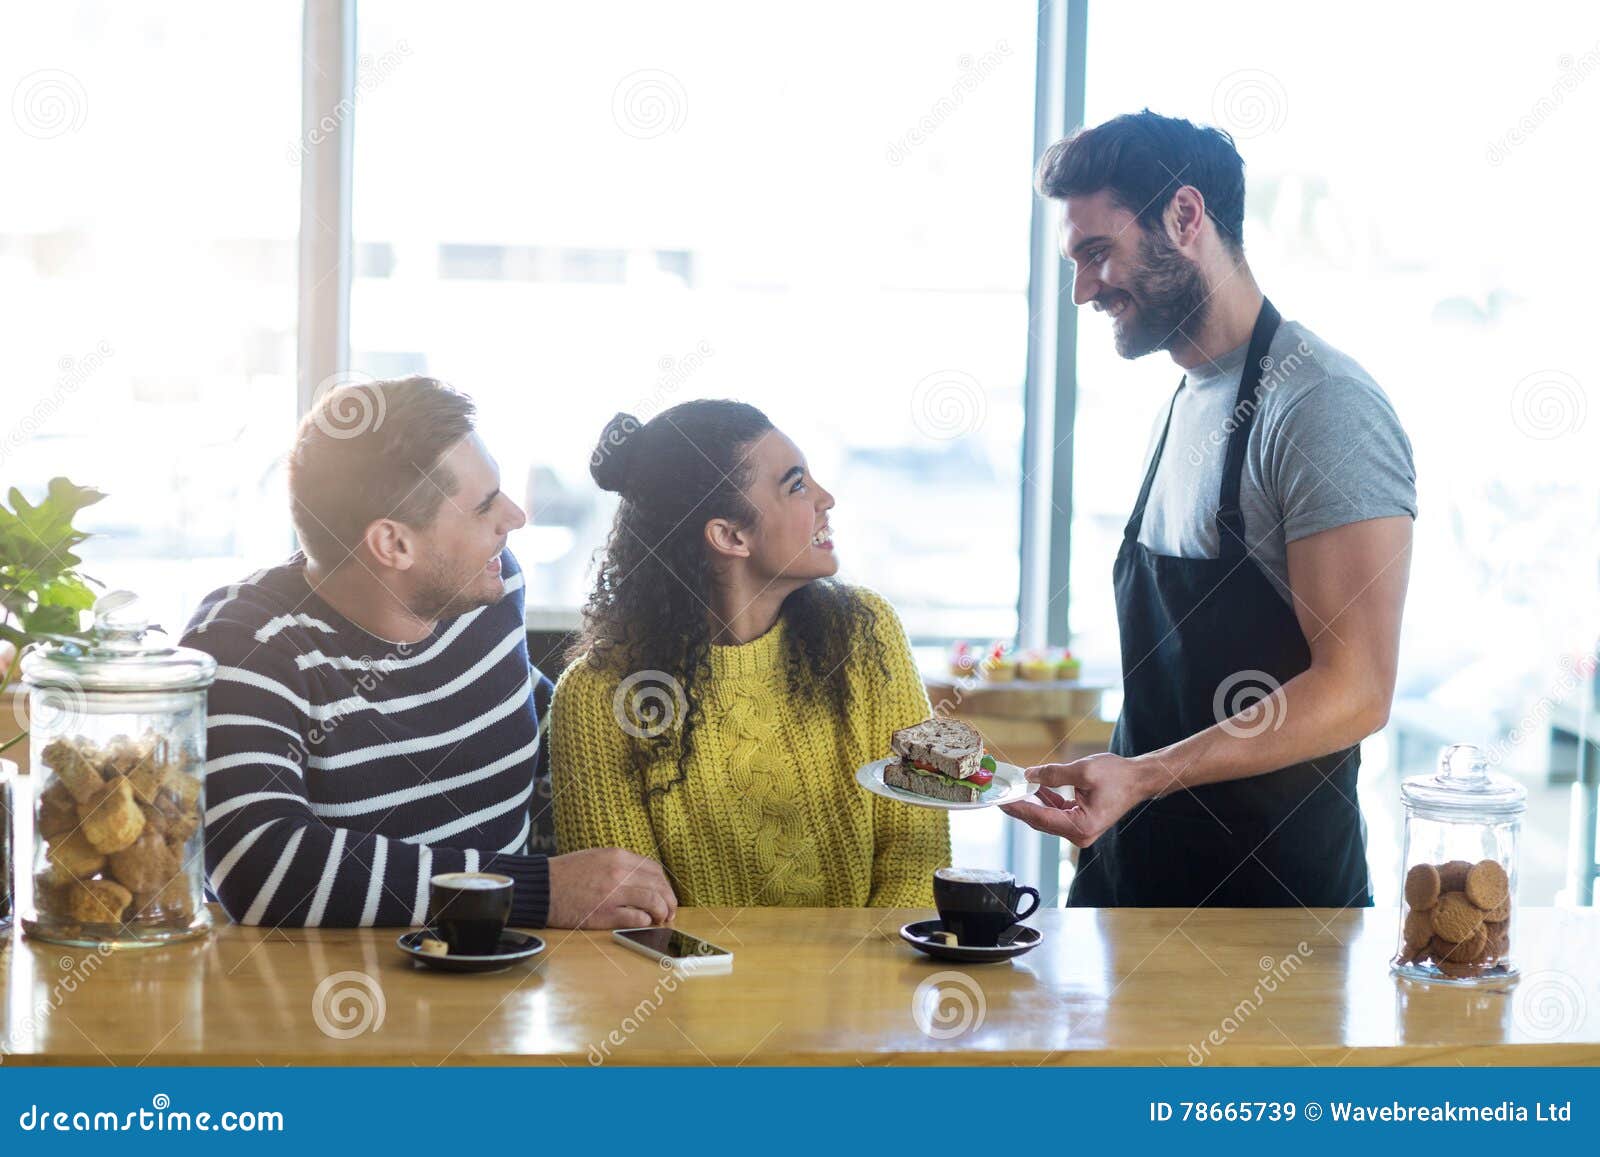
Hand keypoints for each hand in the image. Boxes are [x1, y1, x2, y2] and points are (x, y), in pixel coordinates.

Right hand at [546, 847, 677, 928]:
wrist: (540, 887)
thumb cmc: (565, 873)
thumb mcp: (596, 857)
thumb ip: (620, 865)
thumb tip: (643, 879)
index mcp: (618, 856)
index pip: (654, 869)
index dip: (665, 884)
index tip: (666, 894)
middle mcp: (619, 872)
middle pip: (658, 885)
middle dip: (669, 899)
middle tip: (670, 911)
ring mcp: (613, 893)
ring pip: (653, 901)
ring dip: (662, 912)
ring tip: (662, 919)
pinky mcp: (604, 914)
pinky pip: (636, 918)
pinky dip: (645, 921)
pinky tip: (644, 923)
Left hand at [1000, 752, 1158, 846]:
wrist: (1138, 779)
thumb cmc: (1118, 776)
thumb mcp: (1083, 770)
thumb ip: (1053, 774)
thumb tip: (1029, 775)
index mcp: (1082, 826)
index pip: (1042, 818)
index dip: (1019, 808)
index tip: (1002, 801)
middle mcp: (1080, 834)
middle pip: (1041, 821)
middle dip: (1021, 807)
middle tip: (1000, 795)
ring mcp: (1080, 830)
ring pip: (1047, 817)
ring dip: (1031, 803)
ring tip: (1012, 790)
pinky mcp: (1080, 822)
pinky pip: (1056, 813)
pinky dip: (1045, 801)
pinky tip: (1033, 788)